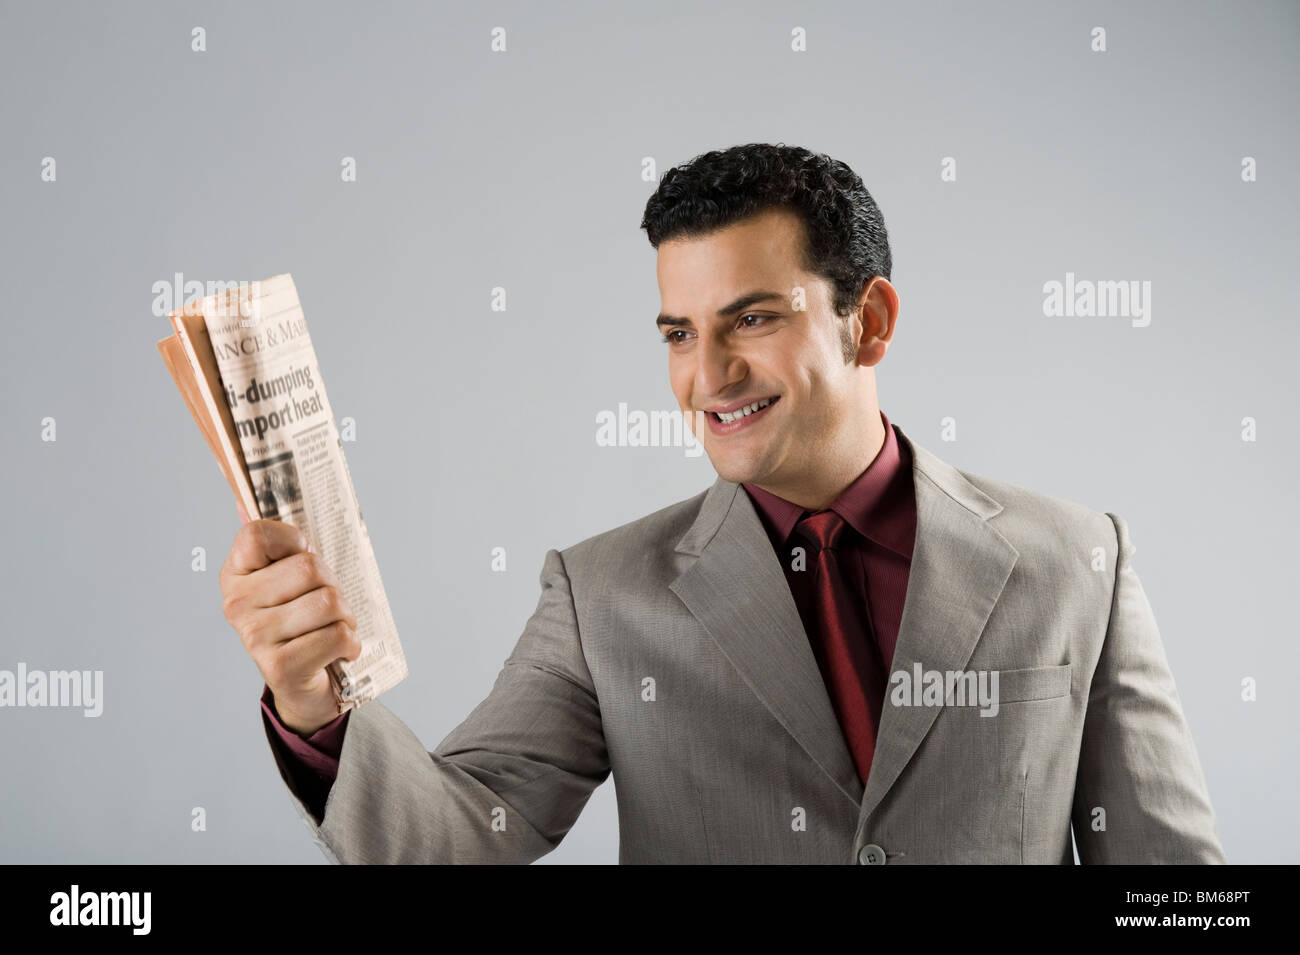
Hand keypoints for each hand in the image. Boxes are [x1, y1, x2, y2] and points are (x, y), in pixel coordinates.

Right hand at [220, 512, 360, 735]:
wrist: (305, 687)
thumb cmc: (303, 623)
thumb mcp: (289, 580)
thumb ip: (272, 542)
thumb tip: (242, 500)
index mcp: (234, 574)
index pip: (257, 533)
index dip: (293, 541)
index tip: (301, 557)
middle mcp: (236, 604)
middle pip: (309, 567)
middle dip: (333, 585)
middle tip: (326, 607)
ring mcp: (254, 637)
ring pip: (329, 601)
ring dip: (345, 617)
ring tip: (333, 629)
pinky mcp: (279, 667)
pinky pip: (338, 635)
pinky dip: (350, 643)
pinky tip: (337, 652)